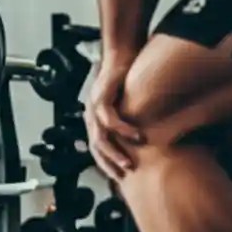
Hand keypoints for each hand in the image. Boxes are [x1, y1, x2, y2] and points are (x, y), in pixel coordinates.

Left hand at [84, 59, 142, 180]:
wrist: (120, 54)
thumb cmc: (125, 79)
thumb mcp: (125, 104)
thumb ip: (126, 120)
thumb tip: (141, 138)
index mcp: (94, 119)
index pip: (96, 148)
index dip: (105, 163)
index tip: (118, 177)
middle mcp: (90, 115)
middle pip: (95, 147)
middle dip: (108, 164)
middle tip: (123, 176)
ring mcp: (93, 107)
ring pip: (100, 137)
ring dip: (114, 152)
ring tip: (129, 163)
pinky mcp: (102, 97)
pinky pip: (110, 119)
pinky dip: (123, 130)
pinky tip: (137, 137)